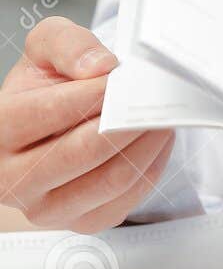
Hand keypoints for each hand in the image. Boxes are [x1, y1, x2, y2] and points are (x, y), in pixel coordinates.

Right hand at [0, 16, 173, 233]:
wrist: (48, 124)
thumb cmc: (45, 86)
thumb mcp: (46, 47)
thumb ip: (69, 45)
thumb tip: (100, 67)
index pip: (51, 112)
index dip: (96, 94)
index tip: (127, 80)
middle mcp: (13, 177)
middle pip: (84, 151)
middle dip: (128, 121)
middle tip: (157, 100)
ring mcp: (46, 208)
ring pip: (111, 179)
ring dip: (147, 145)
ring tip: (162, 117)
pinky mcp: (80, 223)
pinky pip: (126, 199)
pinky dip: (151, 167)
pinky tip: (157, 142)